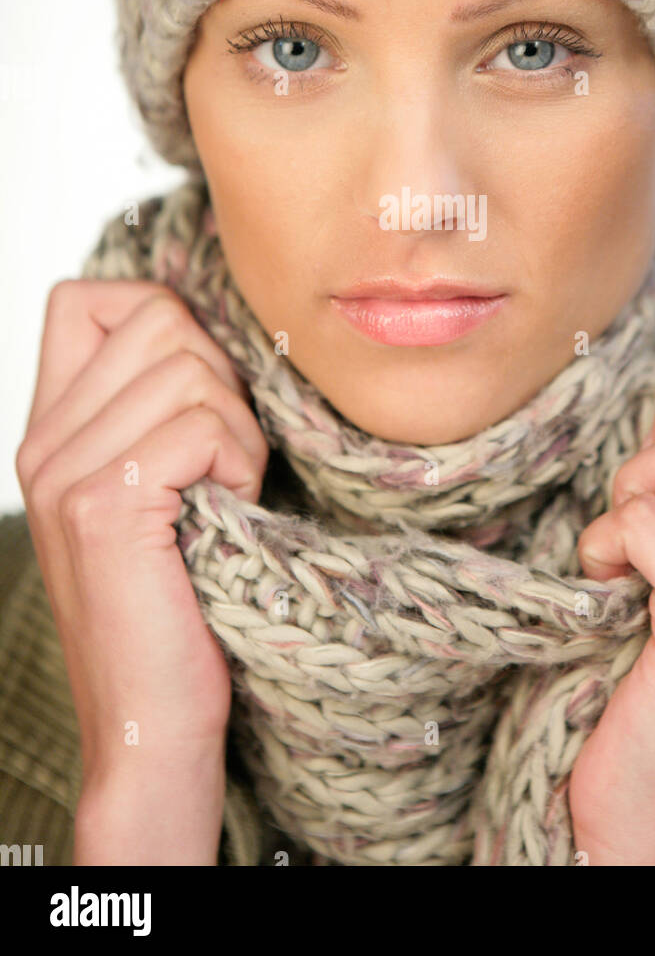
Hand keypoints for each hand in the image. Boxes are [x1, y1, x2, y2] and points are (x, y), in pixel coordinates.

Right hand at [15, 279, 268, 793]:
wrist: (149, 726)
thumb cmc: (179, 603)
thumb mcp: (158, 488)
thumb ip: (157, 408)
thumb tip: (209, 326)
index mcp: (49, 432)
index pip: (85, 299)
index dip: (160, 319)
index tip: (197, 393)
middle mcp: (42, 445)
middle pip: (155, 317)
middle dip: (219, 375)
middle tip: (221, 455)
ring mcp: (64, 474)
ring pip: (188, 366)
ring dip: (237, 427)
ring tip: (224, 491)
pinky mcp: (103, 507)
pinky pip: (203, 424)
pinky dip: (241, 461)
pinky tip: (229, 510)